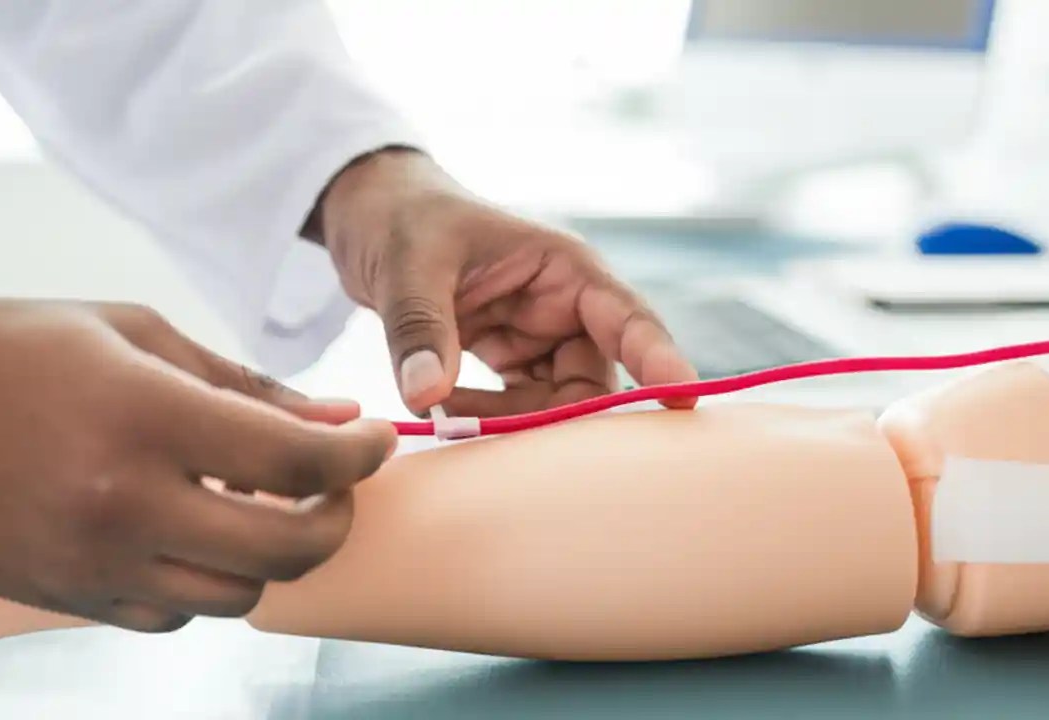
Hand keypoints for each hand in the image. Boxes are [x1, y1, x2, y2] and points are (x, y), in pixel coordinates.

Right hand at [0, 300, 395, 631]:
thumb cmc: (14, 348)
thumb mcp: (136, 333)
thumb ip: (245, 385)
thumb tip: (334, 418)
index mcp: (147, 418)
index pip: (297, 461)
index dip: (360, 455)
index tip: (375, 440)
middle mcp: (124, 503)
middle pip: (286, 550)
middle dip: (335, 517)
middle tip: (335, 486)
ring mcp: (93, 564)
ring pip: (236, 597)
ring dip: (271, 556)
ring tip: (261, 506)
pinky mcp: (66, 599)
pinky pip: (172, 618)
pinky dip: (205, 583)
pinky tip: (193, 535)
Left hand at [313, 149, 697, 414]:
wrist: (368, 218)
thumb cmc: (402, 219)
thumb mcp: (408, 266)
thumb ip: (420, 328)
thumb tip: (426, 397)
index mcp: (564, 268)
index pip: (627, 317)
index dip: (657, 358)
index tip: (680, 399)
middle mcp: (564, 306)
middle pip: (593, 380)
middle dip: (559, 418)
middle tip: (510, 444)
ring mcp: (538, 337)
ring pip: (554, 404)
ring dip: (510, 423)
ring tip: (448, 415)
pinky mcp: (509, 360)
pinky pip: (516, 408)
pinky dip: (483, 419)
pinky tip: (441, 409)